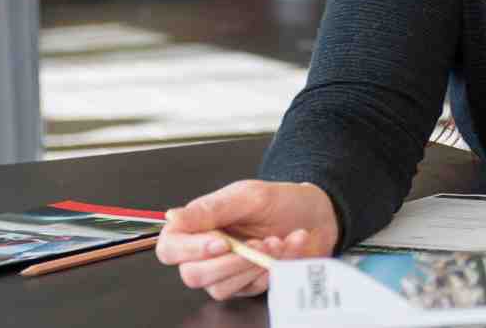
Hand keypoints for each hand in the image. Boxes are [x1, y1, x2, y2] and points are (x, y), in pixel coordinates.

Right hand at [155, 179, 338, 299]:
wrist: (315, 214)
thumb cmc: (279, 202)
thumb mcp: (247, 196)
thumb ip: (210, 209)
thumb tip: (171, 217)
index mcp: (198, 227)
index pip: (170, 248)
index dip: (190, 250)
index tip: (222, 242)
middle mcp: (206, 253)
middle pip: (193, 275)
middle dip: (230, 262)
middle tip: (259, 243)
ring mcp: (226, 272)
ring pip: (220, 288)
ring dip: (253, 265)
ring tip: (276, 242)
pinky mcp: (248, 285)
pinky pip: (250, 289)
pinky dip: (271, 269)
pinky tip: (286, 248)